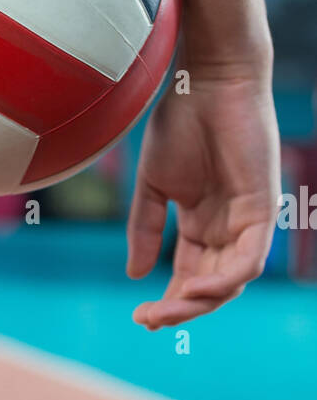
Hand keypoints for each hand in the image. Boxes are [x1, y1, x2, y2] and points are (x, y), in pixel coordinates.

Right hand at [126, 65, 280, 328]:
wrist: (206, 80)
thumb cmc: (181, 121)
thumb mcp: (153, 186)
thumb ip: (144, 230)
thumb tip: (136, 275)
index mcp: (201, 223)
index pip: (189, 276)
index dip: (167, 301)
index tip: (138, 317)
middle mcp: (228, 228)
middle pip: (210, 287)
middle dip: (179, 309)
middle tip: (148, 320)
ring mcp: (248, 220)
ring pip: (231, 282)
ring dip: (199, 302)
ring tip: (166, 310)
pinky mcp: (264, 209)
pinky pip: (249, 260)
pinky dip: (225, 280)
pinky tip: (195, 287)